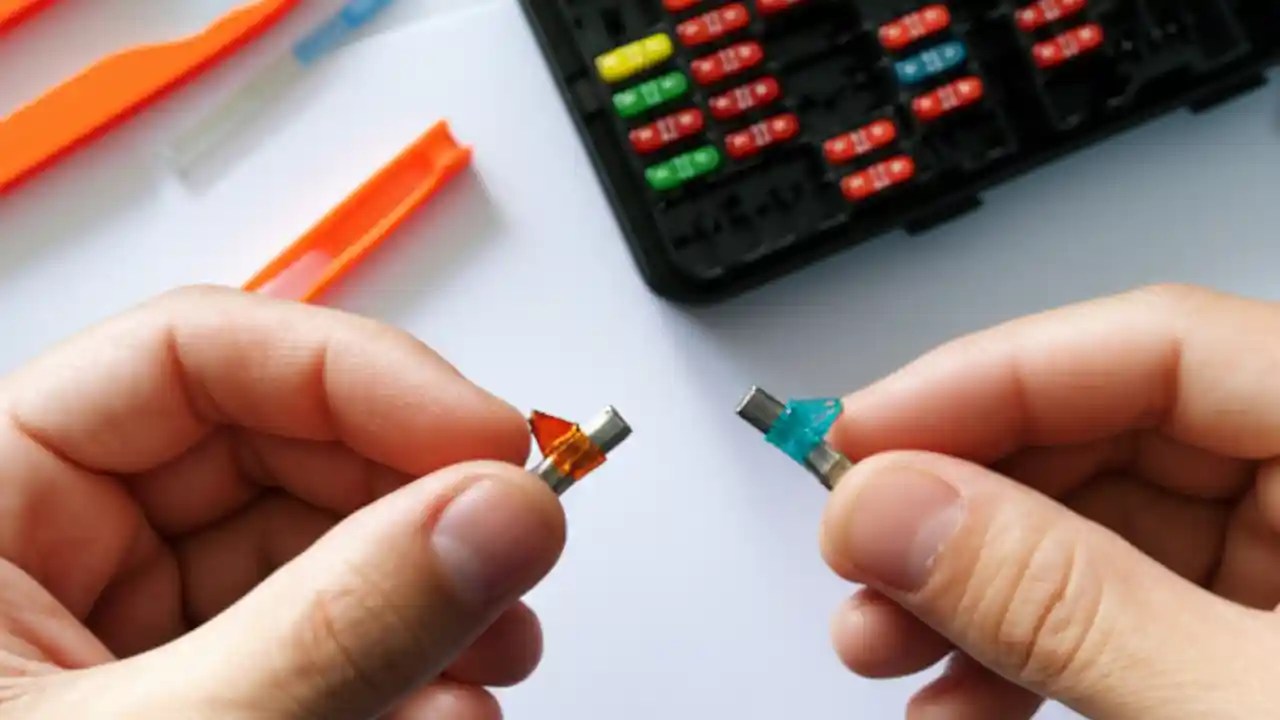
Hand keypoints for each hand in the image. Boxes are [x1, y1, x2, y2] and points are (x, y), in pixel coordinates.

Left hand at [0, 286, 564, 718]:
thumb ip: (325, 631)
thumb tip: (489, 519)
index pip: (189, 356)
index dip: (356, 374)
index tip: (482, 437)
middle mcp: (58, 549)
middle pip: (279, 449)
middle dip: (418, 500)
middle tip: (510, 540)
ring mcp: (125, 630)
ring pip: (316, 552)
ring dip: (432, 592)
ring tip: (498, 643)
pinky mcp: (188, 696)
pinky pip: (316, 644)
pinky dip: (402, 666)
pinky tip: (448, 703)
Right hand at [821, 285, 1279, 718]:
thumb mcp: (1231, 703)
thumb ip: (1063, 598)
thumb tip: (895, 511)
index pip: (1156, 346)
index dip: (984, 379)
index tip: (858, 437)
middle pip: (1105, 438)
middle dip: (956, 508)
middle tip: (858, 550)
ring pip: (1093, 532)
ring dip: (967, 590)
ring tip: (881, 640)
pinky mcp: (1257, 645)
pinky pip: (1120, 611)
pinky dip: (1025, 646)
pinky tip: (960, 692)